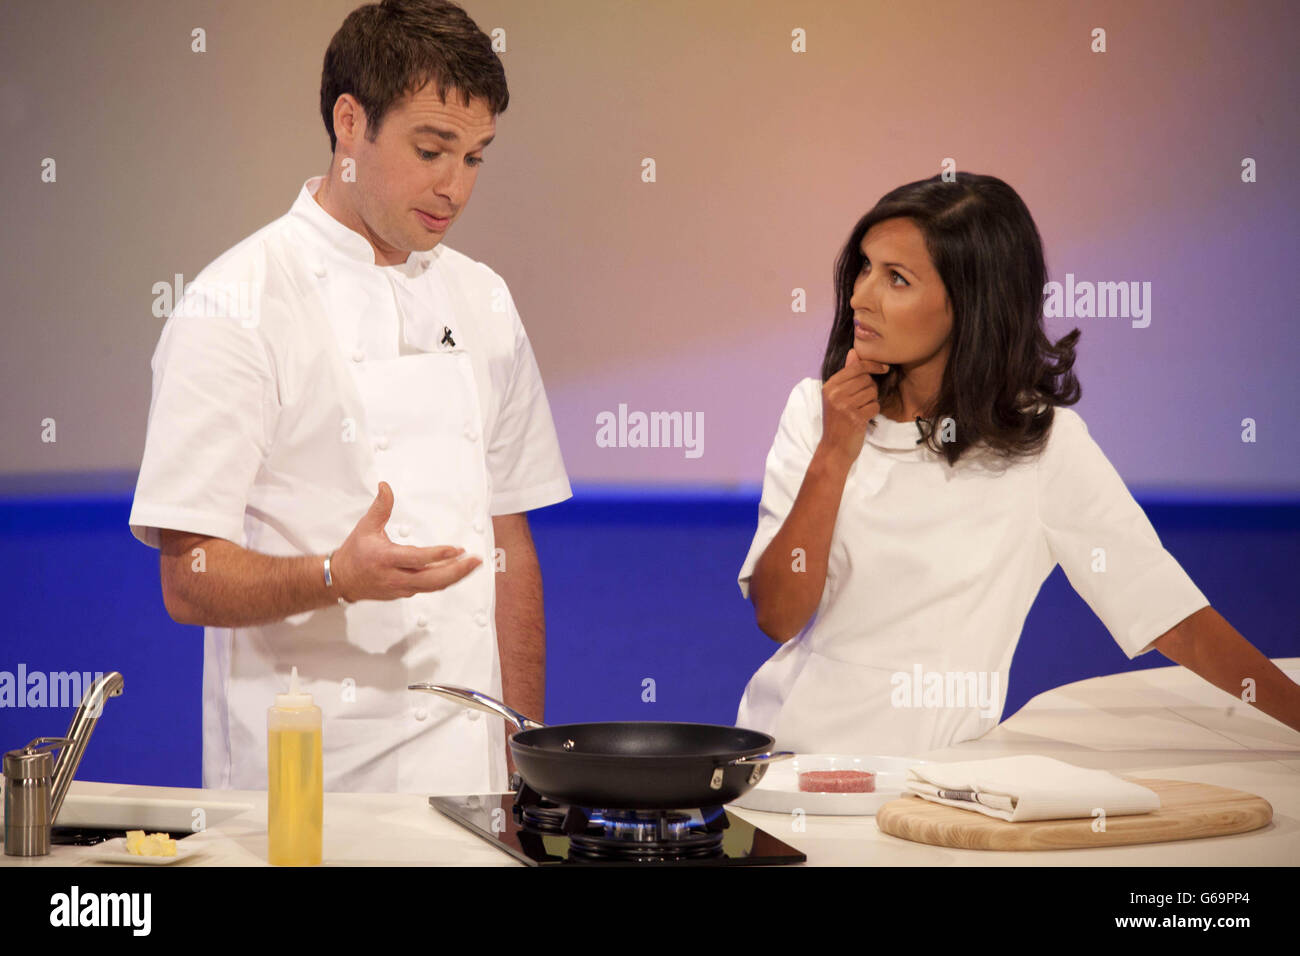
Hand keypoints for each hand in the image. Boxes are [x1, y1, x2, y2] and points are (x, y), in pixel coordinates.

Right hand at [330, 482, 481, 601]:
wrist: (341, 581)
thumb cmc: (355, 553)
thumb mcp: (365, 527)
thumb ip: (380, 507)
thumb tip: (385, 486)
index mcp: (386, 559)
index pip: (417, 559)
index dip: (438, 555)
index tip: (457, 549)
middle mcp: (396, 577)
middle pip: (433, 580)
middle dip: (457, 571)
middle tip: (475, 560)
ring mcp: (402, 587)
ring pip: (434, 586)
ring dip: (455, 576)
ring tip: (472, 564)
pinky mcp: (405, 592)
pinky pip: (429, 587)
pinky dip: (445, 579)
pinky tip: (457, 570)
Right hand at [819, 349, 889, 465]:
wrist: (834, 448)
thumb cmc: (838, 421)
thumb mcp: (837, 396)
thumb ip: (846, 374)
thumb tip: (853, 352)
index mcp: (829, 386)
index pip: (856, 367)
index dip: (873, 365)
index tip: (884, 367)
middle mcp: (835, 394)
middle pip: (866, 379)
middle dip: (870, 388)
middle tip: (862, 400)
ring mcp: (844, 406)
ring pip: (872, 392)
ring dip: (871, 400)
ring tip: (860, 410)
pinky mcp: (855, 418)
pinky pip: (875, 405)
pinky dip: (873, 411)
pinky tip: (864, 418)